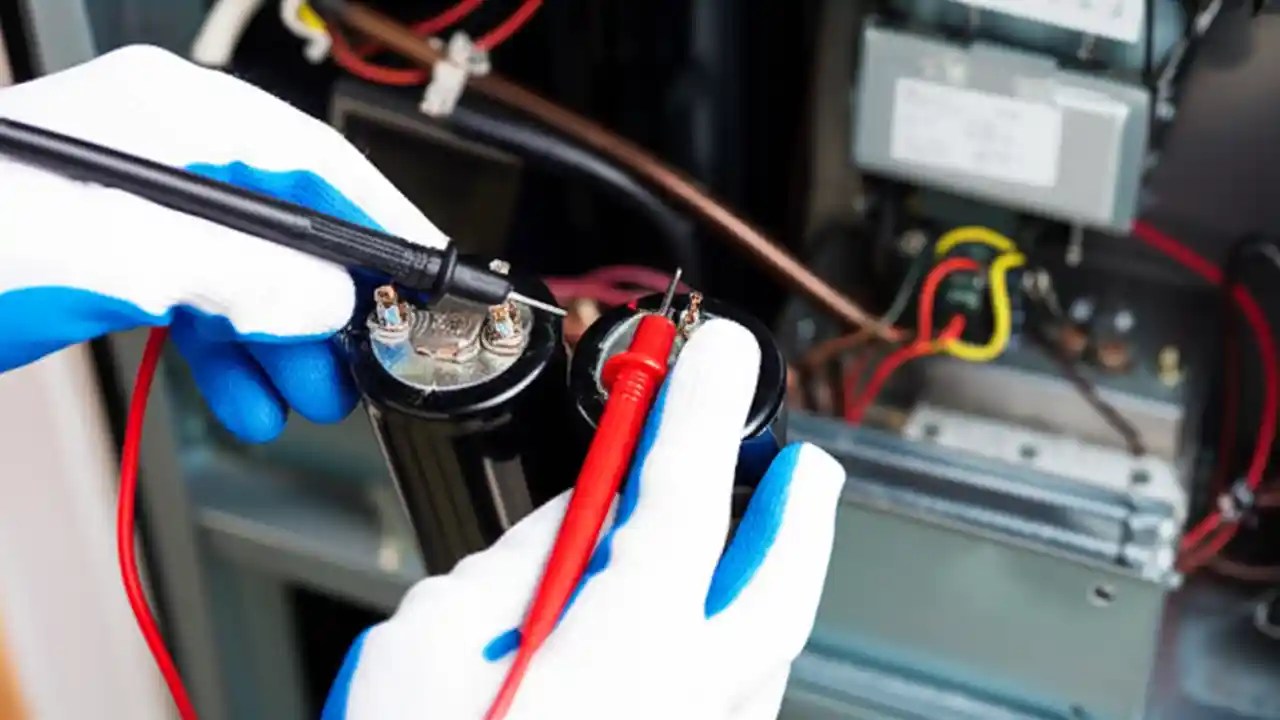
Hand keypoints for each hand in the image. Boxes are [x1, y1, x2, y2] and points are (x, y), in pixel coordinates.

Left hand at [0, 45, 445, 440]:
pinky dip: (227, 352)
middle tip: (367, 358)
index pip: (310, 158)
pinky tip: (245, 398)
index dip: (379, 218)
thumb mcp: (101, 252)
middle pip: (286, 222)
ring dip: (283, 340)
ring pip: (244, 272)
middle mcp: (158, 155)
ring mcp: (131, 206)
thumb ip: (228, 272)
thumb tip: (322, 297)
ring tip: (311, 396)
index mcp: (166, 120)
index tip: (425, 270)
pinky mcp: (106, 254)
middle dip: (331, 301)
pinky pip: (196, 301)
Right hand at [325, 320, 846, 719]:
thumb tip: (577, 521)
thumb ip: (518, 566)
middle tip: (806, 467)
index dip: (695, 410)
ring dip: (762, 587)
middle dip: (802, 519)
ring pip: (760, 657)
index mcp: (620, 658)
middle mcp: (681, 710)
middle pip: (779, 594)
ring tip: (753, 537)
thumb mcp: (431, 640)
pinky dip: (720, 653)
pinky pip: (726, 703)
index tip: (717, 355)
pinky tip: (688, 635)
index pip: (683, 499)